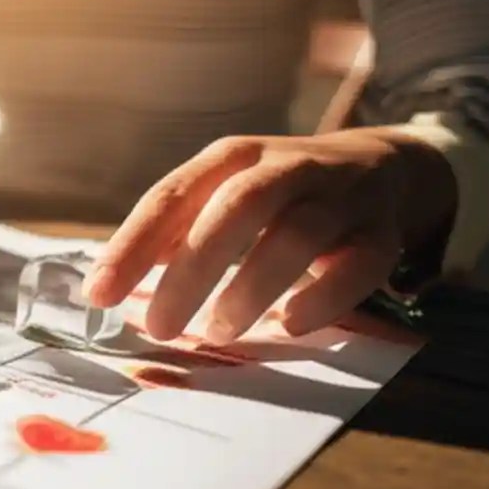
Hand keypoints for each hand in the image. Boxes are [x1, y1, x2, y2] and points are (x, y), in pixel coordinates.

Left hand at [84, 130, 456, 342]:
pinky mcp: (383, 233)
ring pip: (297, 233)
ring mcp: (340, 197)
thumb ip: (176, 235)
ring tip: (218, 331)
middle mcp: (286, 167)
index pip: (173, 195)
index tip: (99, 294)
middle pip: (236, 207)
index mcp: (233, 157)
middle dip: (193, 270)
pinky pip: (359, 264)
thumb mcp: (225, 196)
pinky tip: (290, 324)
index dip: (133, 245)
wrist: (390, 166)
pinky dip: (325, 296)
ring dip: (252, 286)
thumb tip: (109, 288)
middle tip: (159, 326)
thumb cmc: (281, 196)